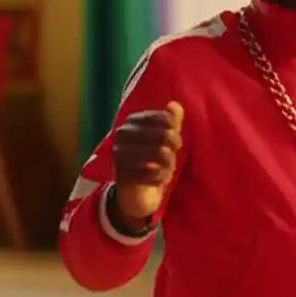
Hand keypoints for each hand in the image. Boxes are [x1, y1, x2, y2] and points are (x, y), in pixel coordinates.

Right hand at [112, 101, 184, 224]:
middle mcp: (122, 134)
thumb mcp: (163, 138)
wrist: (134, 191)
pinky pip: (154, 173)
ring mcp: (120, 154)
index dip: (175, 131)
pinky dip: (162, 178)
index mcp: (132, 121)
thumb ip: (171, 121)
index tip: (173, 141)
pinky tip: (158, 179)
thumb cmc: (151, 159)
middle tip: (171, 157)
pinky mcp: (123, 174)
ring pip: (161, 154)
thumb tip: (175, 105)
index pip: (164, 118)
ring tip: (166, 169)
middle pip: (165, 135)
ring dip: (169, 165)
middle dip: (174, 149)